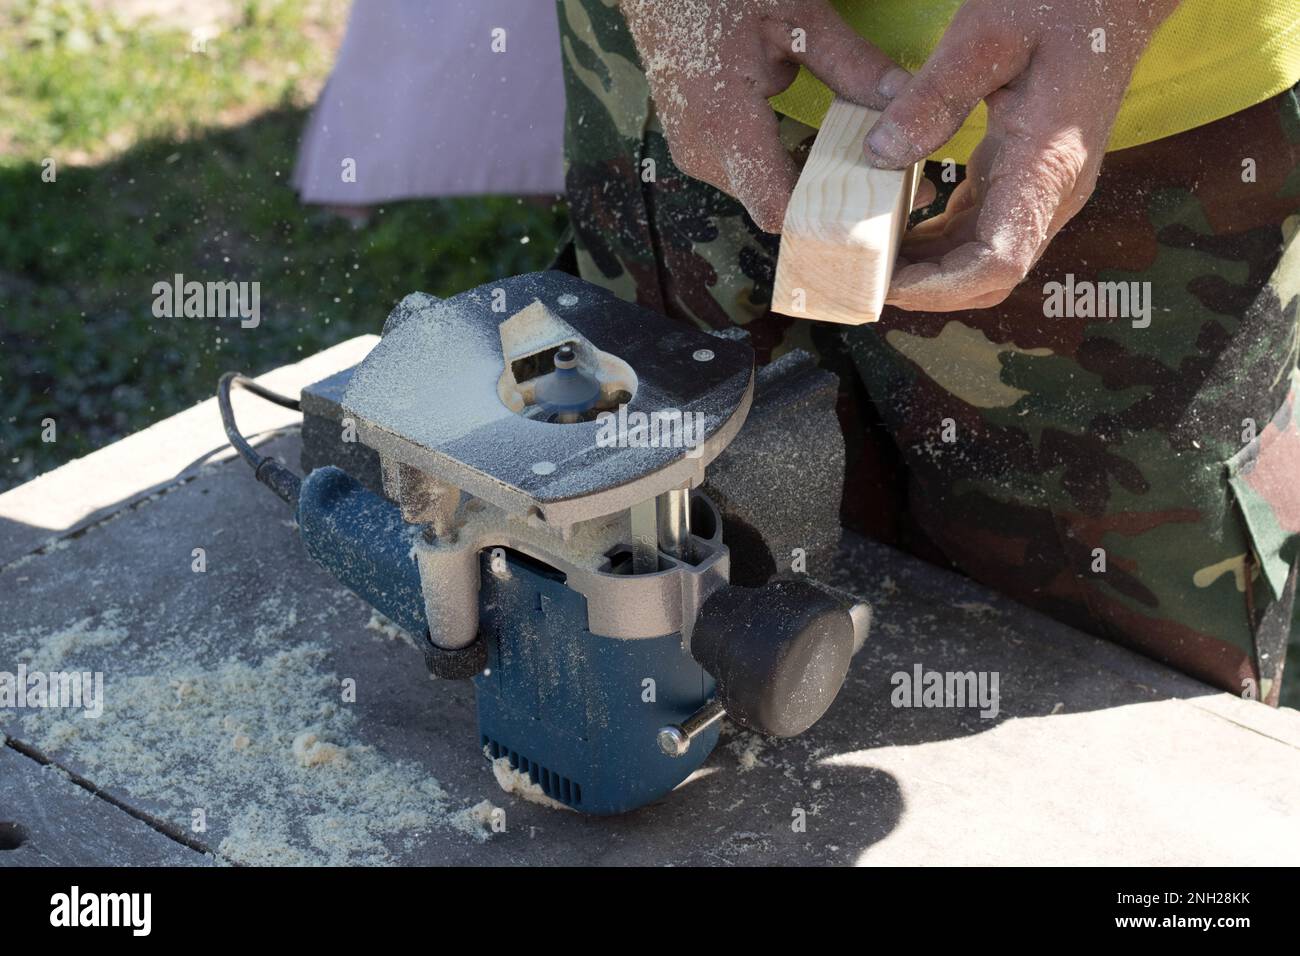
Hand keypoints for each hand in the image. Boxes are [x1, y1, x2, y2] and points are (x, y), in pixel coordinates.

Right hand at [621, 0, 912, 231]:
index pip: (777, 209)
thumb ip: (852, 64)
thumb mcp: (797, 17)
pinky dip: (782, 169)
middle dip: (828, 200)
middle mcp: (704, 152)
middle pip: (775, 206)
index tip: (877, 208)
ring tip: (855, 161)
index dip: (827, 221)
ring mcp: (695, 155)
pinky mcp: (695, 150)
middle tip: (883, 182)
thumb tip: (905, 99)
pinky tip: (814, 147)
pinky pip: (746, 176)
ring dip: (806, 184)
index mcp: (727, 125)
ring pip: (760, 194)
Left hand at [865, 0, 1181, 310]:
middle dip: (925, 289)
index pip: (999, 262)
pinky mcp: (1028, 180)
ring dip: (927, 268)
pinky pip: (980, 230)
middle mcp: (1052, 193)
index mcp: (1047, 166)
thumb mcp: (988, 34)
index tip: (885, 284)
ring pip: (982, 260)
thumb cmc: (1063, 4)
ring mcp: (1043, 191)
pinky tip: (896, 227)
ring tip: (867, 257)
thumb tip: (879, 155)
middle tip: (860, 276)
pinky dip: (937, 241)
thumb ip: (934, 96)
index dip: (939, 287)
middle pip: (988, 276)